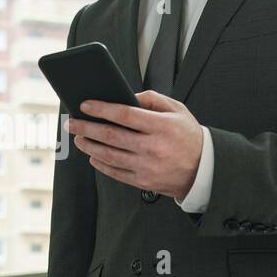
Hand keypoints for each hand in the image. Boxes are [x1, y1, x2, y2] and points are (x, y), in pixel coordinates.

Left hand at [66, 91, 202, 198]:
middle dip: (87, 127)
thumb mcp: (177, 110)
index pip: (125, 115)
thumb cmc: (188, 136)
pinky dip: (100, 163)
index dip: (102, 109)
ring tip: (78, 137)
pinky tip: (92, 154)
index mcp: (161, 127)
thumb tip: (126, 95)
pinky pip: (115, 172)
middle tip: (72, 122)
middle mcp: (153, 147)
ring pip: (109, 155)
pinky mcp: (142, 181)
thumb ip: (152, 99)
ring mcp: (146, 167)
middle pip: (111, 136)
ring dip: (89, 145)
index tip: (85, 105)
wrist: (204, 169)